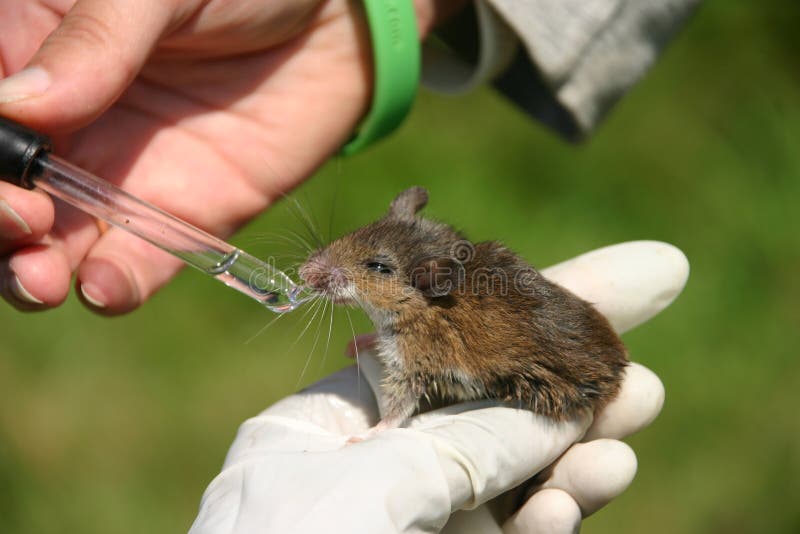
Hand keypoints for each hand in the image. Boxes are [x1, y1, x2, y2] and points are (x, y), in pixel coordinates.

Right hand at [0, 0, 463, 313]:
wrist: (336, 22)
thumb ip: (94, 42)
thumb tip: (19, 104)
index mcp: (40, 57)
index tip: (10, 178)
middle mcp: (71, 128)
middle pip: (7, 195)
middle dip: (0, 228)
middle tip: (24, 223)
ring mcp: (123, 180)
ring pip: (53, 246)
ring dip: (33, 273)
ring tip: (43, 278)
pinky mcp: (184, 218)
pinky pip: (135, 266)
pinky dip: (112, 287)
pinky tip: (103, 288)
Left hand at [189, 241, 688, 532]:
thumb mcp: (365, 490)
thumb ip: (460, 446)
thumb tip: (553, 415)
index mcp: (325, 431)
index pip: (436, 349)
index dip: (516, 312)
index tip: (606, 286)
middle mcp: (369, 474)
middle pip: (485, 412)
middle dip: (563, 388)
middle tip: (638, 374)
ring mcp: (409, 527)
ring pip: (508, 483)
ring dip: (574, 459)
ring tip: (631, 432)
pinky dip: (549, 520)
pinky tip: (572, 505)